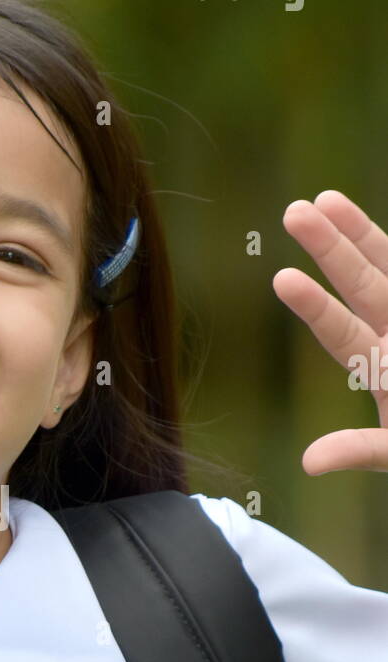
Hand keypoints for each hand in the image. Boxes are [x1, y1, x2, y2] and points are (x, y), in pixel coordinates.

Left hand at [273, 189, 387, 473]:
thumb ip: (360, 450)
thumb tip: (309, 463)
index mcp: (380, 367)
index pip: (341, 332)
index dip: (315, 306)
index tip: (282, 277)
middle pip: (362, 285)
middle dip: (331, 249)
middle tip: (293, 211)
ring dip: (364, 235)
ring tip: (327, 199)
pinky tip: (382, 240)